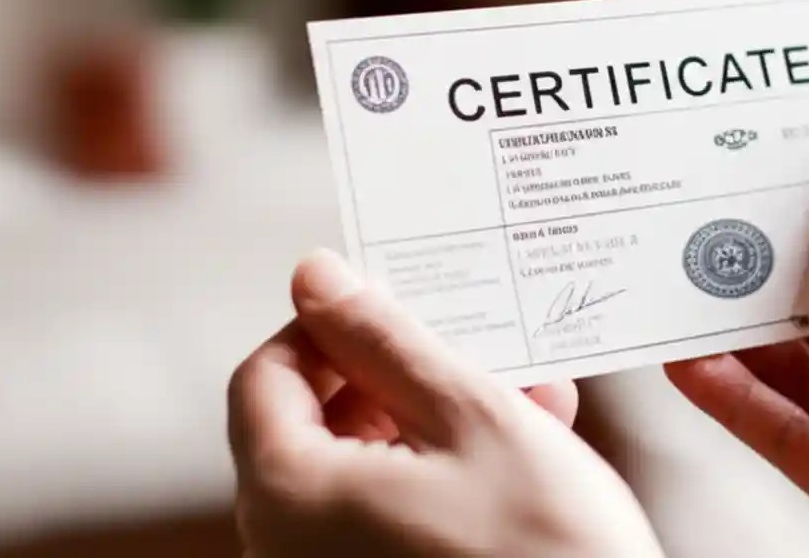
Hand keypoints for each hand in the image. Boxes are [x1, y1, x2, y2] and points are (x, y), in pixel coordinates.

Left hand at [228, 249, 661, 557]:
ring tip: (526, 401)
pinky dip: (443, 472)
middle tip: (474, 350)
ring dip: (438, 418)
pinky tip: (520, 454)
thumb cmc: (544, 552)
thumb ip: (383, 339)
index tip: (391, 305)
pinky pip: (388, 511)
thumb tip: (317, 277)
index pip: (264, 377)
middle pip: (315, 421)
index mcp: (291, 497)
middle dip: (402, 374)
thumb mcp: (469, 415)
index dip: (327, 327)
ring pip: (364, 464)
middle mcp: (291, 547)